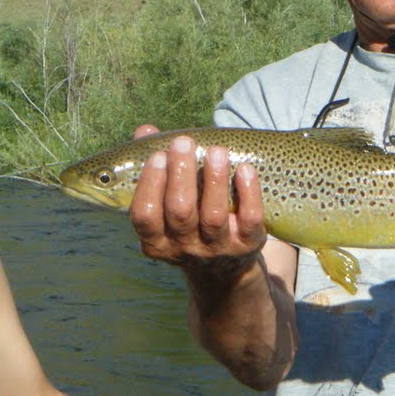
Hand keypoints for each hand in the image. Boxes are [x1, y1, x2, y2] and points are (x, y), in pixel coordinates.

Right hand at [130, 127, 267, 277]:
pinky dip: (248, 192)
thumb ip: (156, 166)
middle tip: (183, 142)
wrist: (224, 265)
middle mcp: (184, 248)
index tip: (158, 154)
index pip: (145, 215)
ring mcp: (217, 249)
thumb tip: (145, 130)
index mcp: (156, 240)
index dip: (149, 184)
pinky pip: (249, 219)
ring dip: (214, 180)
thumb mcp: (167, 202)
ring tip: (217, 150)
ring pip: (213, 216)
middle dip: (181, 174)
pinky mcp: (247, 244)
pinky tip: (245, 169)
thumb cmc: (189, 218)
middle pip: (180, 212)